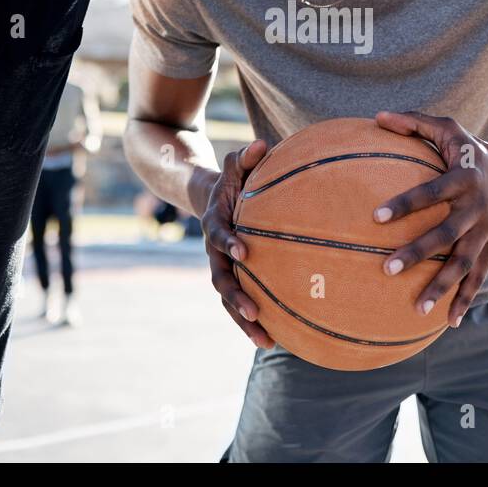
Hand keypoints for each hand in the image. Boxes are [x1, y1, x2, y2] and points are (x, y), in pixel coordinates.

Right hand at [200, 139, 274, 348]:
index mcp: (215, 223)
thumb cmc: (233, 180)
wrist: (213, 199)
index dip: (229, 242)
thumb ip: (246, 157)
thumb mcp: (236, 165)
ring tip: (265, 342)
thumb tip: (261, 144)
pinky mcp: (233, 279)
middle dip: (236, 298)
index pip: (219, 235)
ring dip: (244, 322)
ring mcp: (222, 268)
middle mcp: (214, 252)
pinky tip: (274, 339)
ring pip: (228, 300)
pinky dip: (253, 322)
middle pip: (221, 280)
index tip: (244, 252)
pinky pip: (241, 303)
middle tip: (254, 312)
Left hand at [372, 111, 487, 326]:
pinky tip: (449, 321)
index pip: (431, 192)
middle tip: (386, 268)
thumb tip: (377, 117)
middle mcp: (477, 208)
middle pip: (446, 234)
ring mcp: (487, 232)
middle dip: (418, 252)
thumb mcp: (449, 128)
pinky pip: (479, 277)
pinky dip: (466, 299)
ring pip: (463, 263)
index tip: (375, 217)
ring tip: (417, 308)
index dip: (405, 203)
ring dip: (441, 286)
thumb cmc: (471, 150)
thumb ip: (414, 122)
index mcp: (463, 178)